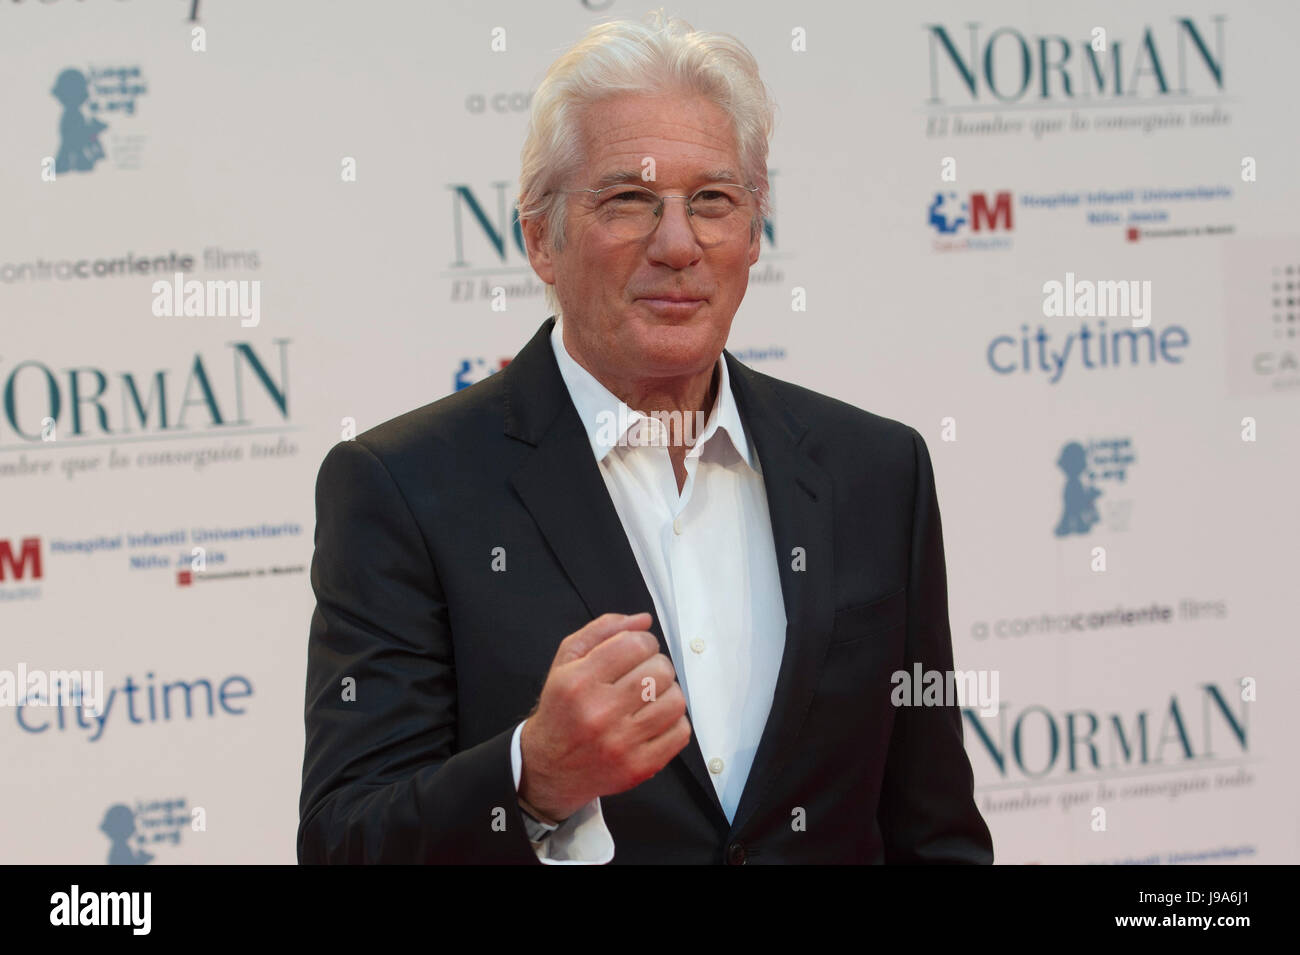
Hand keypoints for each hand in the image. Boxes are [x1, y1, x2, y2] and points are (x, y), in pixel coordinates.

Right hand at [519, 612, 690, 820]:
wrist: (548, 768)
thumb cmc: (561, 710)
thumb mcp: (566, 662)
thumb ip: (602, 631)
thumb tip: (643, 620)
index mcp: (579, 682)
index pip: (636, 645)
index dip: (643, 642)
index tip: (637, 651)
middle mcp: (599, 713)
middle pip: (660, 671)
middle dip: (656, 667)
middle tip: (642, 676)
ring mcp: (621, 743)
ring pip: (675, 700)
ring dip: (667, 693)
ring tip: (650, 698)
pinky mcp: (639, 767)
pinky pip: (680, 732)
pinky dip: (674, 722)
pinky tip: (653, 720)